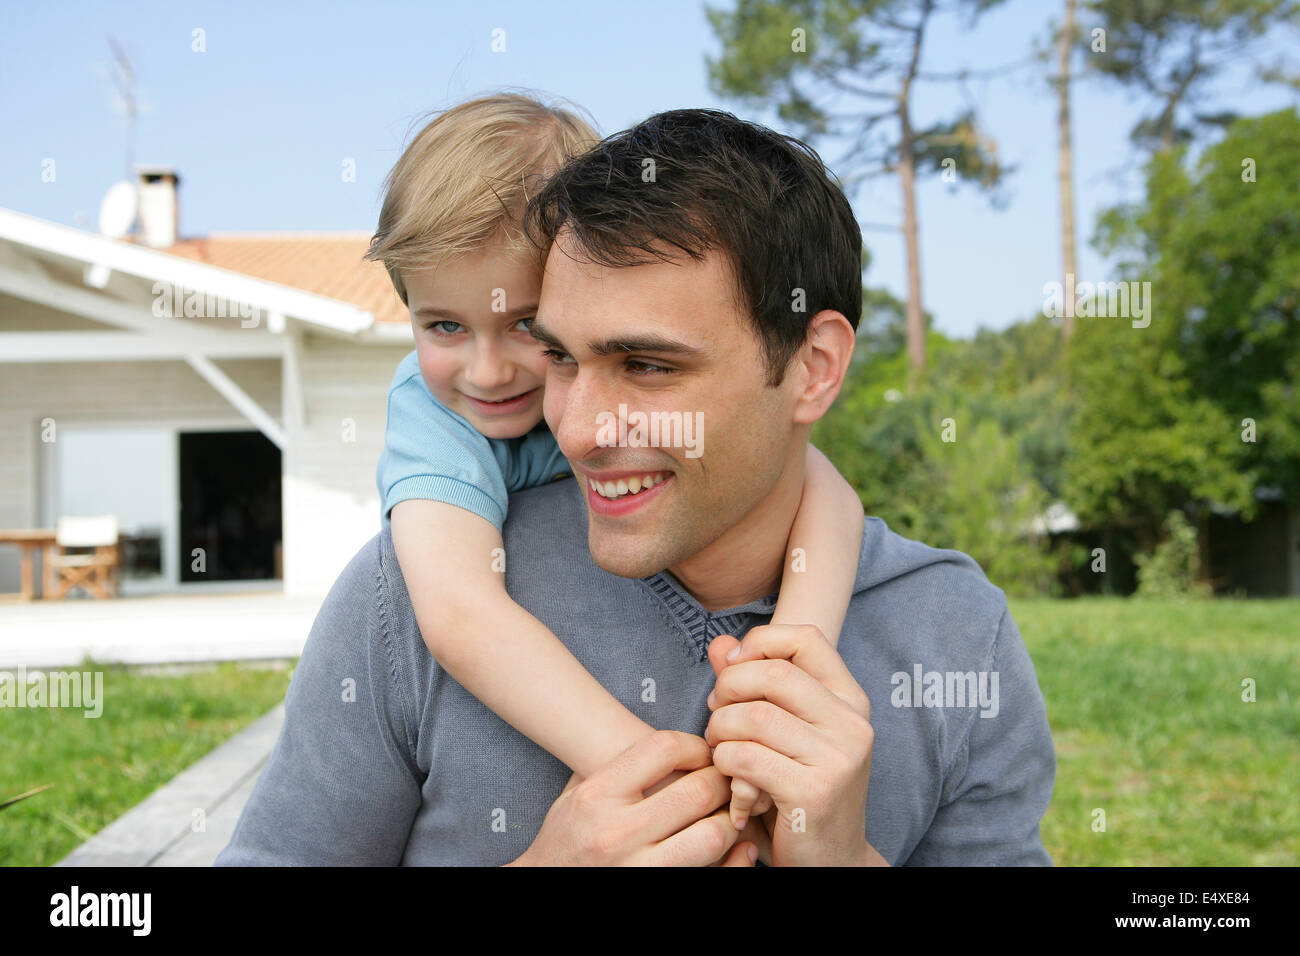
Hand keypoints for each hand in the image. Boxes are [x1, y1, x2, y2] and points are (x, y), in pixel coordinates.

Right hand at [509, 730, 756, 865]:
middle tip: (728, 781)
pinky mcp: (656, 890)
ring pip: (712, 836)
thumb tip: (667, 741)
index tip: (703, 754)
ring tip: (730, 814)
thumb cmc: (563, 840)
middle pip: (697, 791)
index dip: (695, 745)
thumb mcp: (576, 793)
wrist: (544, 886)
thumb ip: (616, 764)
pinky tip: (738, 848)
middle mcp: (616, 832)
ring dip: (731, 820)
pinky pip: (714, 873)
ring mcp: (636, 869)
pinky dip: (736, 860)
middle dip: (723, 781)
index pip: (663, 748)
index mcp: (597, 796)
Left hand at [705, 624, 884, 866]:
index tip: (733, 669)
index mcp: (850, 700)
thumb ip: (750, 686)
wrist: (832, 862)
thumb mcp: (781, 733)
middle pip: (771, 673)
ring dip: (720, 733)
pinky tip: (733, 784)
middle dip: (727, 690)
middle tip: (717, 718)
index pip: (805, 638)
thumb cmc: (799, 791)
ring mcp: (839, 758)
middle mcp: (853, 724)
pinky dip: (724, 765)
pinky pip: (744, 757)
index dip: (760, 643)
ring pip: (752, 716)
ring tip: (721, 753)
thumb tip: (720, 644)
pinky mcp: (814, 792)